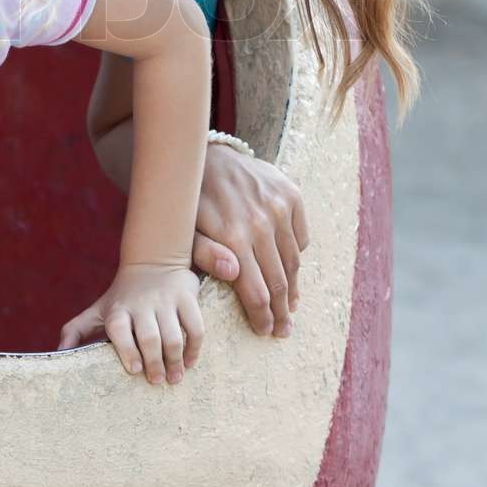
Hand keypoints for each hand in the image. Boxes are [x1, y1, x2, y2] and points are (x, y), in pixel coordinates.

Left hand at [57, 265, 202, 385]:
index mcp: (118, 310)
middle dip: (154, 363)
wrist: (153, 260)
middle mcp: (142, 304)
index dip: (126, 349)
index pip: (119, 329)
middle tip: (157, 382)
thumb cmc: (122, 296)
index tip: (133, 370)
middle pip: (149, 337)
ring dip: (175, 360)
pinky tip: (190, 362)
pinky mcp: (186, 297)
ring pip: (174, 335)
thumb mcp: (98, 309)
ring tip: (174, 378)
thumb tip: (58, 350)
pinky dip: (194, 347)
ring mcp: (166, 300)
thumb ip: (77, 329)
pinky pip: (195, 326)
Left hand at [191, 143, 308, 338]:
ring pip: (294, 261)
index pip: (256, 290)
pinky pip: (301, 235)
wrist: (207, 155)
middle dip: (282, 310)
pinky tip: (289, 267)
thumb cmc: (191, 200)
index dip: (263, 315)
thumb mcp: (184, 230)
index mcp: (233, 237)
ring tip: (291, 305)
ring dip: (293, 287)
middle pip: (279, 280)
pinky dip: (297, 253)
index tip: (266, 331)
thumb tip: (232, 272)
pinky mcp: (291, 193)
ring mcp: (279, 207)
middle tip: (283, 329)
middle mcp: (261, 223)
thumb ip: (204, 253)